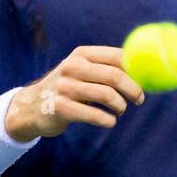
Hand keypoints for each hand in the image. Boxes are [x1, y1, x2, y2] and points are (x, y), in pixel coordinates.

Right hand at [5, 46, 145, 140]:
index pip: (118, 55)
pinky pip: (96, 115)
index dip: (137, 69)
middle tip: (139, 99)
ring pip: (107, 95)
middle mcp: (72, 67)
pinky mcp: (61, 108)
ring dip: (120, 106)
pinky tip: (109, 121)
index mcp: (81, 54)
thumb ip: (107, 68)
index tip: (145, 81)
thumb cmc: (68, 88)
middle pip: (115, 75)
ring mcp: (64, 87)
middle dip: (133, 89)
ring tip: (120, 110)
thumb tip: (145, 72)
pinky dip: (108, 120)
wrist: (31, 108)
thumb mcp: (81, 71)